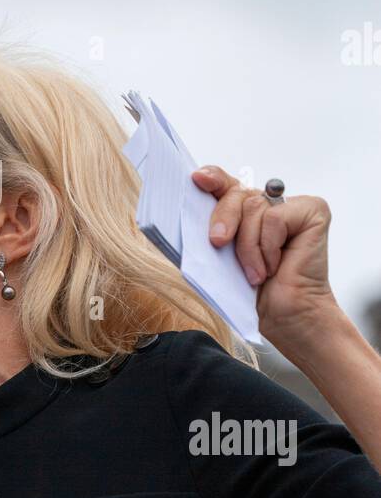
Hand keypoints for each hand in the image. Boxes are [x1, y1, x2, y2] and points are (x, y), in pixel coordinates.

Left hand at [191, 165, 337, 342]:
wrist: (287, 318)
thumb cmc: (255, 293)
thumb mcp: (221, 256)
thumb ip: (211, 230)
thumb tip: (185, 211)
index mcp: (249, 211)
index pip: (227, 184)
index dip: (213, 178)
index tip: (197, 178)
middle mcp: (272, 203)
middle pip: (238, 194)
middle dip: (224, 219)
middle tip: (218, 242)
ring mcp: (294, 206)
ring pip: (255, 207)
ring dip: (249, 247)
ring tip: (256, 273)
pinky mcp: (313, 212)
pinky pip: (275, 218)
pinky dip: (268, 246)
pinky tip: (275, 266)